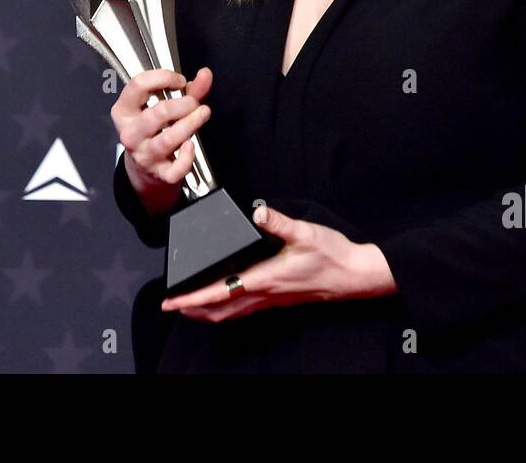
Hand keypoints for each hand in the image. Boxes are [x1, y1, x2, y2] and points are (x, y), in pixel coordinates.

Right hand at [110, 67, 212, 204]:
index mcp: (124, 111)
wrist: (145, 171)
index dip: (164, 77)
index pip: (138, 84)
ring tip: (203, 113)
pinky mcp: (158, 174)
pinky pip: (175, 168)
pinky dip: (186, 157)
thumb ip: (188, 90)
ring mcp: (143, 155)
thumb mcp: (165, 108)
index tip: (180, 81)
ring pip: (168, 139)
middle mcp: (130, 133)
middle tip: (195, 103)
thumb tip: (205, 74)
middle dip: (184, 104)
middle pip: (158, 113)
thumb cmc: (155, 132)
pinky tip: (190, 146)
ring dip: (191, 124)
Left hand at [160, 204, 397, 321]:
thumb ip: (278, 222)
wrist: (355, 276)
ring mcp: (272, 300)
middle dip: (192, 309)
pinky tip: (223, 300)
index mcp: (265, 278)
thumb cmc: (332, 256)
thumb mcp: (305, 232)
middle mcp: (265, 294)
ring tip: (188, 306)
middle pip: (219, 310)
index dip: (192, 298)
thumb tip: (256, 212)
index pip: (220, 292)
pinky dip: (225, 308)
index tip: (172, 300)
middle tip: (170, 305)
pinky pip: (244, 309)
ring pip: (231, 313)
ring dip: (206, 312)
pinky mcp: (278, 299)